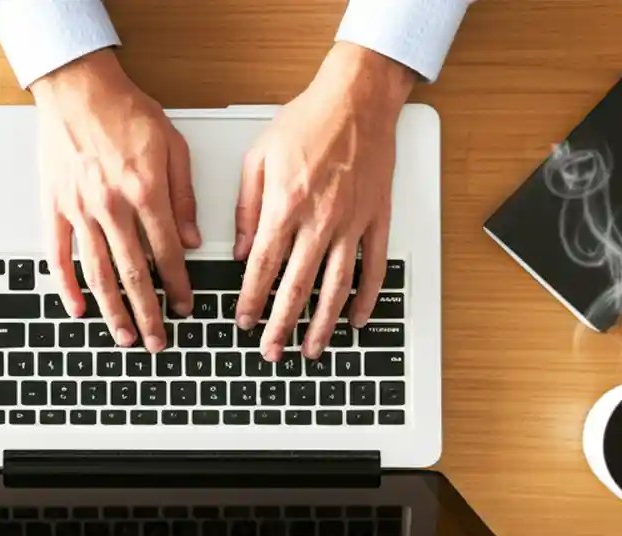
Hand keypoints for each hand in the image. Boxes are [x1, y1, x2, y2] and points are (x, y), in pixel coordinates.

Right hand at [33, 50, 199, 351]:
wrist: (79, 88)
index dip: (179, 286)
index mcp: (145, 192)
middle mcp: (111, 206)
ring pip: (98, 273)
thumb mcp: (173, 147)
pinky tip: (78, 310)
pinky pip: (59, 255)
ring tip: (125, 336)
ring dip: (113, 310)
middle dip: (149, 313)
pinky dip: (67, 287)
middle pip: (134, 274)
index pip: (168, 254)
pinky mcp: (54, 207)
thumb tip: (191, 240)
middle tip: (158, 341)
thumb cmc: (125, 112)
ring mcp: (79, 210)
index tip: (186, 308)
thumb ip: (182, 197)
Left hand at [234, 43, 415, 360]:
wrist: (358, 98)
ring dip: (323, 324)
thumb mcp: (259, 158)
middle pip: (298, 287)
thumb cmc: (309, 120)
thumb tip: (244, 250)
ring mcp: (352, 223)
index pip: (264, 267)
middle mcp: (319, 220)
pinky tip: (358, 320)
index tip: (244, 322)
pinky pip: (374, 268)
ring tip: (312, 349)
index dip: (251, 300)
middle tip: (272, 351)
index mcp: (285, 205)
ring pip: (337, 287)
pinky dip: (367, 299)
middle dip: (282, 325)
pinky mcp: (378, 219)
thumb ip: (247, 208)